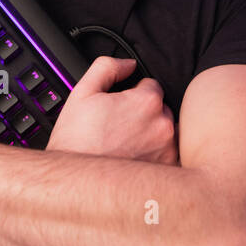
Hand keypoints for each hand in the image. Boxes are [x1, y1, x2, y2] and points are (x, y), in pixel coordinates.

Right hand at [47, 57, 178, 165]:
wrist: (77, 182)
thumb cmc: (77, 141)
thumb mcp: (83, 93)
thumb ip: (107, 68)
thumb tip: (127, 64)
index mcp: (147, 102)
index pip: (151, 87)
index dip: (133, 94)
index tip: (120, 107)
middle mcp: (163, 126)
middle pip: (161, 109)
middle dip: (144, 115)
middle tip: (120, 127)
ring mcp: (168, 150)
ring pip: (166, 133)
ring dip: (152, 135)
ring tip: (126, 145)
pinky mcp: (167, 170)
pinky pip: (168, 155)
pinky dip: (156, 155)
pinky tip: (136, 159)